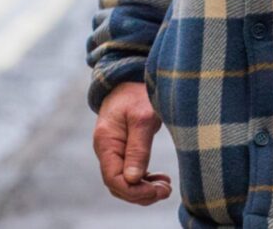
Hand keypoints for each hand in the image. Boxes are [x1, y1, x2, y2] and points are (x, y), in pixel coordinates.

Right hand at [94, 82, 172, 205]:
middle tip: (166, 190)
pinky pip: (129, 174)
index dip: (134, 191)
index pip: (113, 179)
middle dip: (141, 194)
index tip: (157, 191)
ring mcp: (113, 151)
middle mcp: (106, 150)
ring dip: (143, 190)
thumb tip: (132, 179)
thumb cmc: (138, 94)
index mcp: (106, 142)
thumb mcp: (142, 118)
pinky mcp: (123, 150)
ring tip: (166, 187)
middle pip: (117, 185)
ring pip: (123, 183)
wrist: (132, 78)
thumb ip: (137, 149)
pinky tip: (159, 179)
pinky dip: (143, 181)